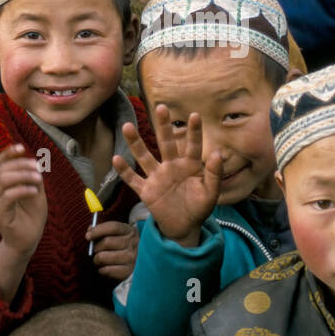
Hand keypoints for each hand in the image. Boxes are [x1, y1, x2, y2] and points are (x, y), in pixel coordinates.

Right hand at [0, 144, 46, 256]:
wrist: (28, 239)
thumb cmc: (31, 214)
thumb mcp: (36, 190)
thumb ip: (33, 176)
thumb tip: (34, 163)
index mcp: (1, 182)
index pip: (0, 162)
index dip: (9, 152)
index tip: (22, 148)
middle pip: (3, 168)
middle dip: (22, 164)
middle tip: (38, 168)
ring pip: (3, 179)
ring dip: (23, 175)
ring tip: (39, 179)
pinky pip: (8, 196)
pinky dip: (22, 190)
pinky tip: (34, 191)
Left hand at [86, 218, 138, 279]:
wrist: (141, 260)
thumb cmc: (123, 245)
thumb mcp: (119, 234)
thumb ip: (104, 229)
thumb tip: (90, 230)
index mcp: (130, 231)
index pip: (113, 227)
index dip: (98, 230)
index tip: (88, 236)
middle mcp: (133, 244)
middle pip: (106, 242)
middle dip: (96, 247)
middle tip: (95, 251)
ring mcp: (132, 258)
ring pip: (103, 257)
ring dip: (97, 259)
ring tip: (98, 260)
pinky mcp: (128, 271)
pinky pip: (107, 270)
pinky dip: (101, 270)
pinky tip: (104, 268)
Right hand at [111, 105, 223, 245]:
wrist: (184, 227)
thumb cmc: (199, 208)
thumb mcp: (211, 193)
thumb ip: (215, 174)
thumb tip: (218, 153)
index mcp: (190, 166)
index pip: (193, 146)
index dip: (194, 132)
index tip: (195, 115)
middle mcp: (172, 167)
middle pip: (167, 144)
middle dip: (164, 127)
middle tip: (162, 108)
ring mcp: (157, 178)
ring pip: (145, 157)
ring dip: (136, 143)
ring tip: (128, 126)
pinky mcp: (146, 191)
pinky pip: (134, 179)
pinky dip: (125, 171)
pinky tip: (117, 158)